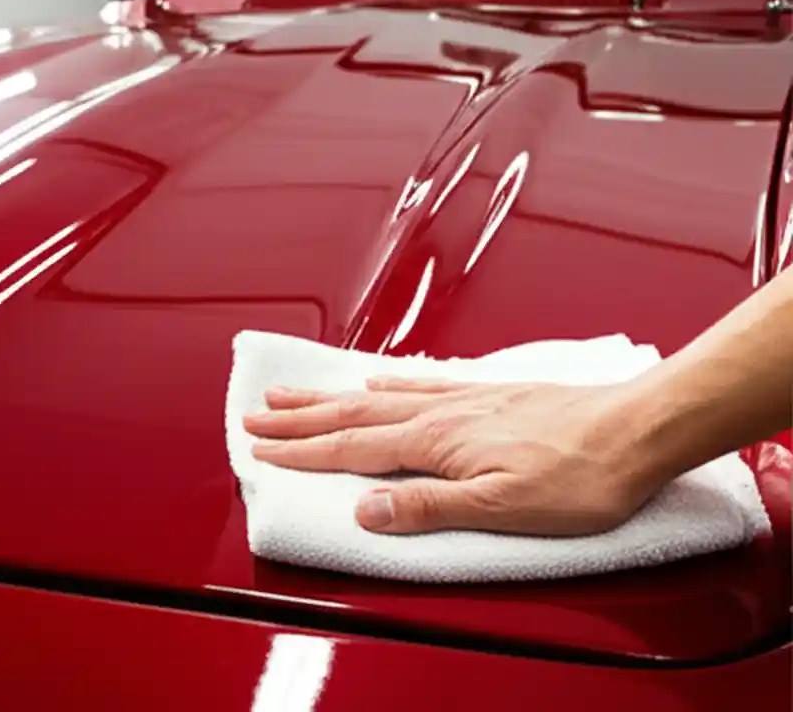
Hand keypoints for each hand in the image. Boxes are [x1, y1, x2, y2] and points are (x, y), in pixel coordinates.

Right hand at [243, 378, 669, 535]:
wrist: (638, 430)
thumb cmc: (579, 476)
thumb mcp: (500, 507)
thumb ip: (428, 506)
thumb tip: (365, 510)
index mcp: (435, 443)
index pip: (351, 449)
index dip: (302, 452)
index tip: (260, 449)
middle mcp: (440, 415)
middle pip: (353, 416)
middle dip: (299, 419)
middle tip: (254, 415)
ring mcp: (463, 401)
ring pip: (378, 397)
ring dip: (330, 398)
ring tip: (294, 393)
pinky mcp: (488, 396)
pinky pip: (419, 386)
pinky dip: (386, 384)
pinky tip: (377, 381)